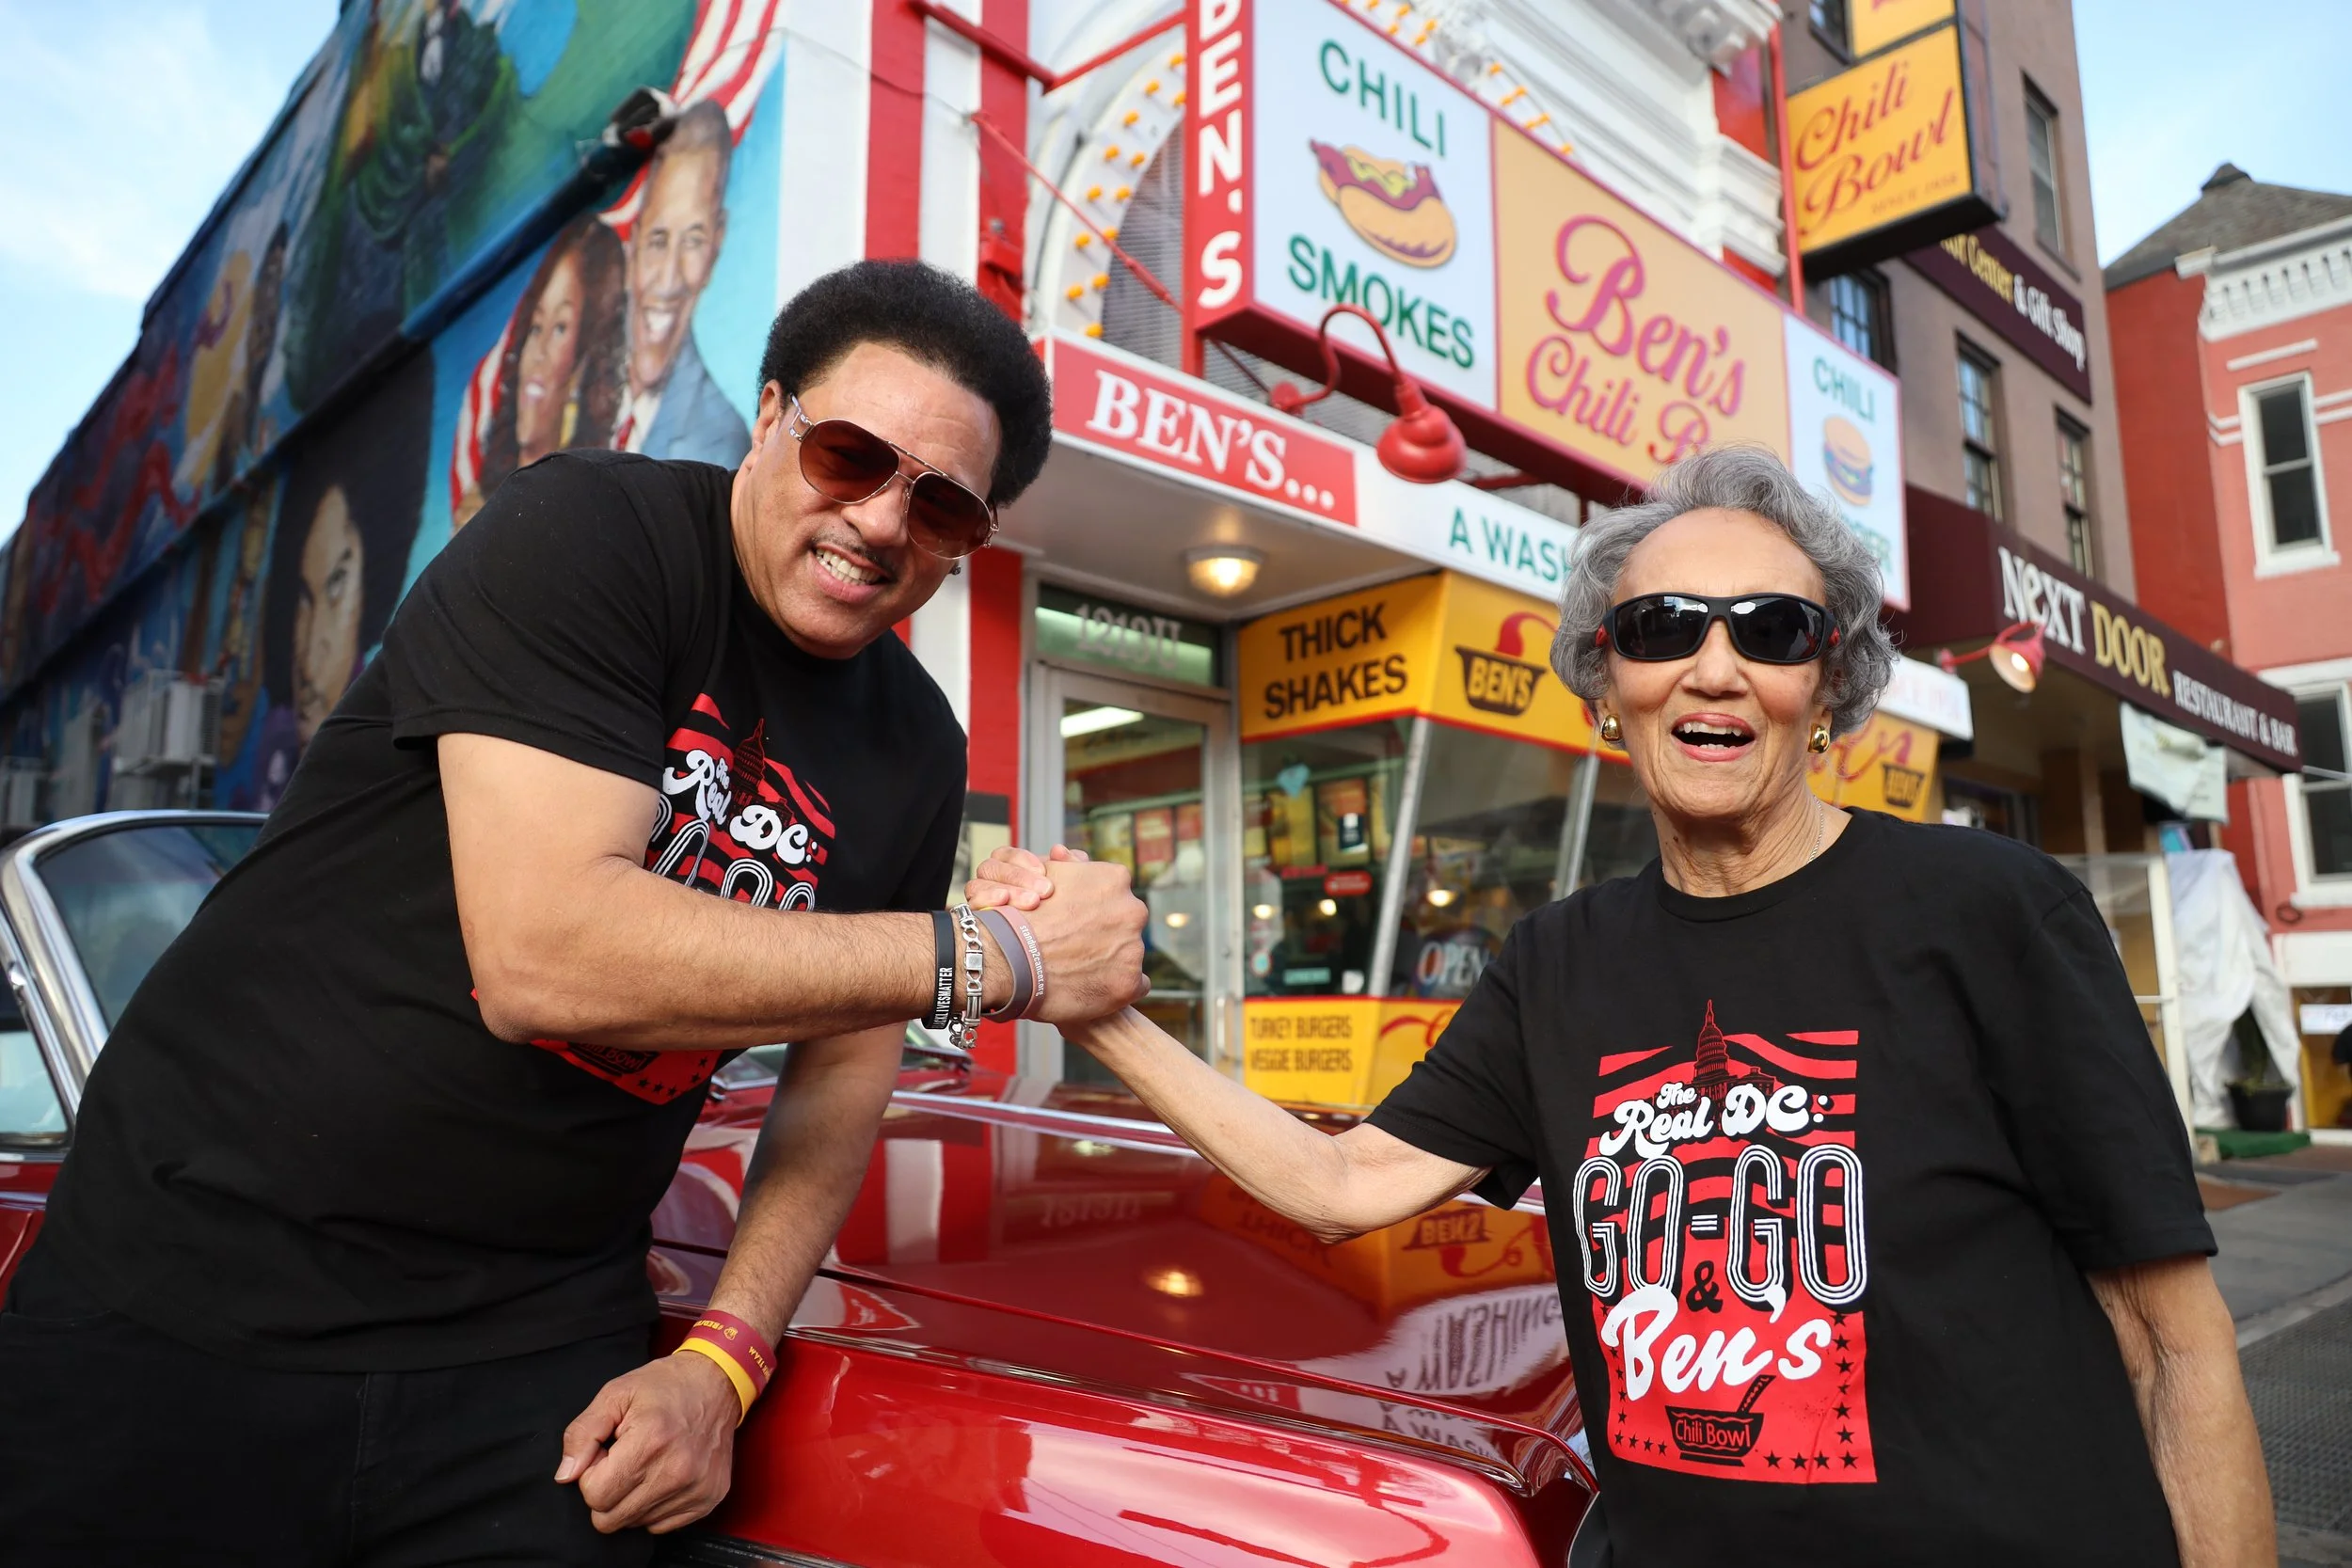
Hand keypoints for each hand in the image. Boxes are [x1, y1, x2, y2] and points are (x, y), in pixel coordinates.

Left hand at [556, 1350, 739, 1534]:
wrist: (717, 1382)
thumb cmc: (664, 1386)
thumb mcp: (615, 1394)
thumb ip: (582, 1433)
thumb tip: (566, 1475)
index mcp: (650, 1441)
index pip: (595, 1495)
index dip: (591, 1474)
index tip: (607, 1452)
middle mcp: (676, 1471)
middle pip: (611, 1518)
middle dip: (607, 1492)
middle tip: (623, 1461)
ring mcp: (696, 1488)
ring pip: (635, 1524)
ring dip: (631, 1498)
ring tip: (646, 1464)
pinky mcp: (708, 1499)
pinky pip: (662, 1526)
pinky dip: (654, 1505)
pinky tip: (663, 1475)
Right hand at [965, 843, 1082, 911]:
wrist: (1053, 939)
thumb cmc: (1058, 907)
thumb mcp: (1069, 884)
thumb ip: (1069, 864)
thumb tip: (1059, 851)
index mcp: (1008, 867)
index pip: (1005, 854)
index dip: (1022, 859)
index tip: (1043, 871)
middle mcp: (990, 881)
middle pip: (990, 868)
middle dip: (1017, 877)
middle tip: (1045, 891)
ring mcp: (980, 898)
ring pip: (977, 886)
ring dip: (1002, 891)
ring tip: (1029, 902)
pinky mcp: (976, 917)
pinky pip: (972, 906)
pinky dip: (986, 902)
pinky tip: (1004, 905)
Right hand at [970, 847, 1147, 1023]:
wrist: (1006, 957)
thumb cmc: (1021, 916)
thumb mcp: (1046, 875)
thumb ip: (1068, 865)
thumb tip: (1068, 853)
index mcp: (1115, 879)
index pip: (1116, 895)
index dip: (1095, 911)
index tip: (1076, 924)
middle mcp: (1131, 910)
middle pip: (1126, 924)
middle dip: (1106, 934)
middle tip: (1075, 948)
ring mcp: (1133, 948)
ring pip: (1129, 955)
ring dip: (1110, 961)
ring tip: (1077, 971)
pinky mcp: (1128, 983)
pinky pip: (1135, 986)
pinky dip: (1116, 987)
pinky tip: (1092, 987)